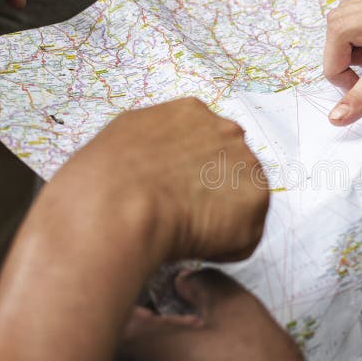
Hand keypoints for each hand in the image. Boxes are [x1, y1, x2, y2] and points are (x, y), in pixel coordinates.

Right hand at [48, 98, 268, 264]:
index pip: (204, 141)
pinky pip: (245, 235)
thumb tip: (158, 167)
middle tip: (184, 214)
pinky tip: (193, 244)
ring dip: (220, 218)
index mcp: (191, 113)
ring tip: (183, 230)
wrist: (118, 205)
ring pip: (241, 200)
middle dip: (212, 191)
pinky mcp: (256, 200)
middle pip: (230, 166)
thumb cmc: (105, 179)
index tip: (177, 190)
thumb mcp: (123, 139)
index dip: (191, 172)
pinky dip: (223, 248)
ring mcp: (246, 164)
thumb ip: (154, 145)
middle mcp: (226, 131)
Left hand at [111, 270, 337, 360]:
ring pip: (129, 355)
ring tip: (188, 324)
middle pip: (113, 327)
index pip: (108, 296)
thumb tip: (183, 278)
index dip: (134, 273)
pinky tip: (198, 357)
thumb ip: (200, 280)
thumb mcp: (236, 306)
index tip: (158, 266)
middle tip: (173, 290)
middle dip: (139, 304)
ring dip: (150, 335)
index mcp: (138, 346)